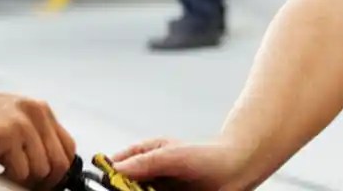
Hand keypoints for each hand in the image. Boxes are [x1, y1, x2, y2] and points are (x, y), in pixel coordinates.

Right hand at [0, 89, 75, 188]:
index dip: (59, 170)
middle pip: (59, 162)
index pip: (68, 147)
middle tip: (26, 184)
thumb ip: (34, 138)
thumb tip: (50, 169)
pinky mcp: (9, 136)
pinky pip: (21, 172)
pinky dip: (9, 177)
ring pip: (41, 170)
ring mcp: (23, 124)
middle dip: (45, 181)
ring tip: (6, 170)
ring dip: (24, 178)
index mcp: (40, 110)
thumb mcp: (13, 120)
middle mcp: (36, 113)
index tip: (47, 182)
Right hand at [112, 138, 253, 190]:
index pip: (114, 165)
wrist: (236, 173)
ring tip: (155, 190)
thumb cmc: (207, 157)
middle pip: (123, 185)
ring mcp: (156, 189)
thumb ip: (144, 162)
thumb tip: (116, 169)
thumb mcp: (173, 156)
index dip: (107, 175)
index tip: (106, 183)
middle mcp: (147, 173)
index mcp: (143, 154)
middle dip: (122, 188)